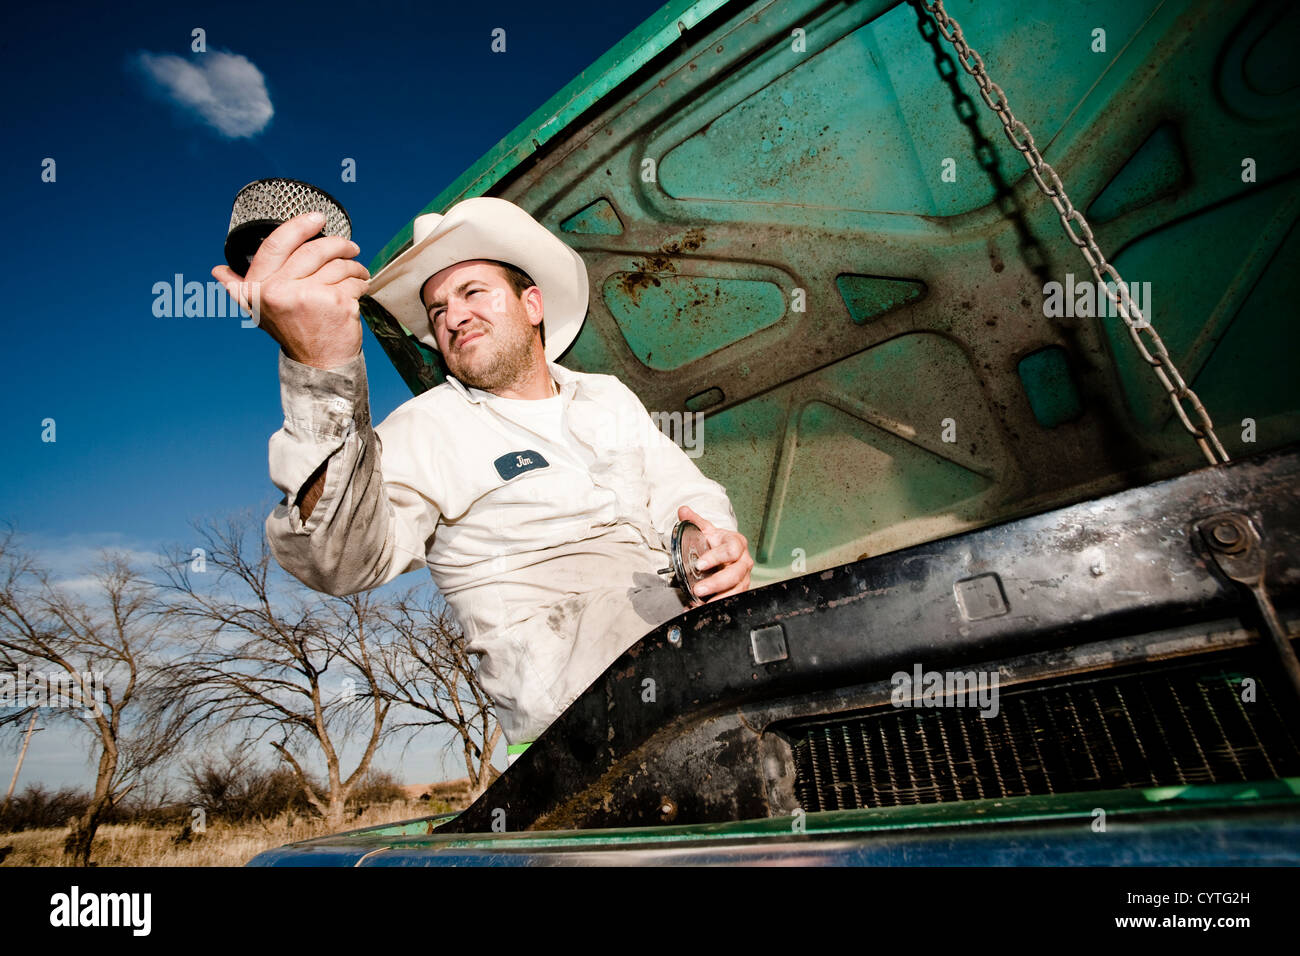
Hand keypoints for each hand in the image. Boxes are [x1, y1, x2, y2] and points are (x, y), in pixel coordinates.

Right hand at [212, 212, 368, 368]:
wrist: (319, 364)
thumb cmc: (294, 333)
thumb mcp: (260, 311)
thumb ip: (241, 289)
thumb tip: (218, 271)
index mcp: (258, 288)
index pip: (276, 245)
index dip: (299, 226)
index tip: (318, 218)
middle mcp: (279, 291)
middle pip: (314, 250)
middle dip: (338, 244)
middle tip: (350, 247)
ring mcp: (308, 296)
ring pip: (338, 264)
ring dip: (354, 265)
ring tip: (357, 272)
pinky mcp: (335, 302)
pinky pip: (353, 280)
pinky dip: (361, 282)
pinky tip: (359, 288)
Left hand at [678, 505, 752, 603]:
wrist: (727, 552)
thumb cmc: (717, 542)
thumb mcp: (707, 530)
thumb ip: (694, 521)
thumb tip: (682, 511)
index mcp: (737, 544)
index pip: (731, 550)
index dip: (717, 557)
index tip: (699, 564)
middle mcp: (744, 561)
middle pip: (735, 574)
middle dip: (717, 583)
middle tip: (699, 589)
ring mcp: (744, 577)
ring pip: (737, 589)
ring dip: (719, 597)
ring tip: (701, 603)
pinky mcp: (740, 589)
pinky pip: (733, 598)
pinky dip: (718, 605)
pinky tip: (702, 607)